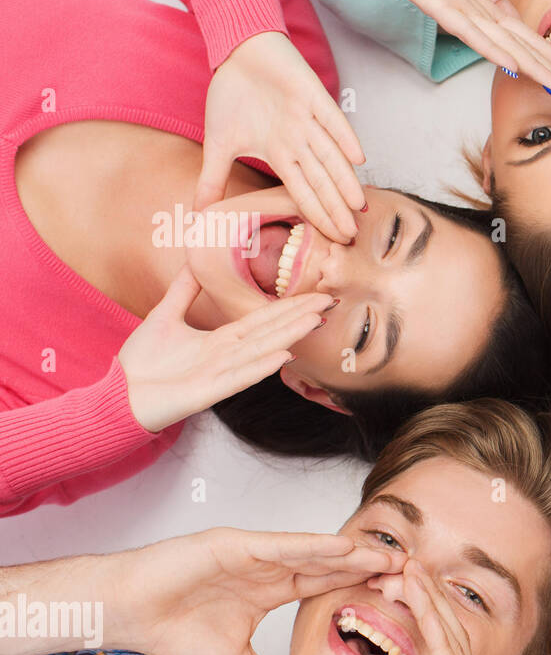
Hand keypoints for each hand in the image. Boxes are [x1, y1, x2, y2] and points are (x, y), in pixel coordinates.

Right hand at [103, 528, 401, 654]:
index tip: (398, 597)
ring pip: (311, 552)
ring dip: (350, 554)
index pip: (326, 588)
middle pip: (328, 566)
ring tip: (388, 556)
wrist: (127, 612)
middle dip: (367, 568)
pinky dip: (310, 546)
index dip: (360, 590)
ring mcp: (253, 553)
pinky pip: (280, 546)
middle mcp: (268, 567)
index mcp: (271, 590)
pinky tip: (341, 547)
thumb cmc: (173, 631)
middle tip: (412, 572)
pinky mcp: (233, 545)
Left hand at [119, 265, 330, 432]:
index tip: (314, 294)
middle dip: (299, 317)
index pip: (261, 320)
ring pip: (261, 351)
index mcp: (220, 341)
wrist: (118, 394)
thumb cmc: (141, 362)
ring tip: (315, 321)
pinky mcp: (207, 393)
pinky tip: (283, 357)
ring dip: (289, 336)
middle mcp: (227, 357)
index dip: (288, 307)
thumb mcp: (164, 315)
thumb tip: (193, 260)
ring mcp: (220, 375)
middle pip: (270, 332)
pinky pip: (239, 378)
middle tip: (329, 301)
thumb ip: (184, 290)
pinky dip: (260, 367)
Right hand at [197, 32, 366, 242]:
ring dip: (345, 180)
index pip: (303, 193)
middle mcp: (300, 142)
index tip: (332, 242)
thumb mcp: (218, 144)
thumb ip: (213, 180)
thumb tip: (198, 215)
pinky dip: (344, 135)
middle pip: (322, 181)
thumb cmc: (232, 96)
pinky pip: (331, 118)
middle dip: (336, 209)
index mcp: (282, 155)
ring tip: (359, 205)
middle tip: (351, 237)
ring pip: (331, 155)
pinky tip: (358, 156)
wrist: (236, 53)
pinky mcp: (312, 94)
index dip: (317, 217)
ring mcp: (308, 120)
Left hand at [321, 561, 542, 654]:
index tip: (393, 587)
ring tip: (409, 565)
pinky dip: (437, 630)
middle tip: (399, 558)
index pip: (430, 652)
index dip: (415, 617)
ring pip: (448, 638)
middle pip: (442, 634)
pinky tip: (425, 604)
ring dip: (429, 600)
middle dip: (422, 596)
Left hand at [362, 0, 550, 107]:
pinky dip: (492, 49)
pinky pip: (471, 32)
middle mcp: (476, 20)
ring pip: (504, 46)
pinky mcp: (440, 8)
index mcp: (485, 12)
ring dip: (532, 68)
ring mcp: (459, 16)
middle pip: (521, 50)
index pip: (526, 39)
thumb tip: (518, 22)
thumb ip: (495, 0)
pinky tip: (510, 64)